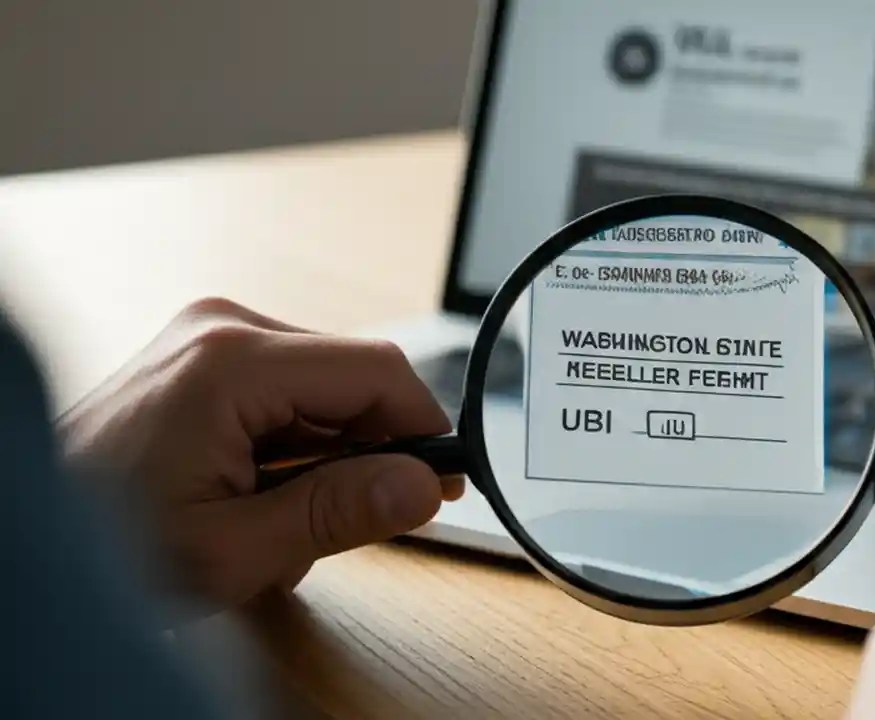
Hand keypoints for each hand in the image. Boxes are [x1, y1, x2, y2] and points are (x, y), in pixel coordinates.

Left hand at [57, 298, 460, 611]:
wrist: (23, 537)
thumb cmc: (101, 542)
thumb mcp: (230, 550)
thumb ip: (336, 514)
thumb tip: (423, 487)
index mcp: (231, 363)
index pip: (378, 371)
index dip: (426, 428)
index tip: (444, 483)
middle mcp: (222, 330)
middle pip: (354, 378)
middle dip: (368, 452)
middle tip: (348, 522)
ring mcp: (210, 338)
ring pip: (327, 389)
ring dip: (327, 457)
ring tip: (278, 518)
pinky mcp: (205, 357)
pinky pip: (291, 392)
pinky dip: (296, 447)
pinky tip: (261, 493)